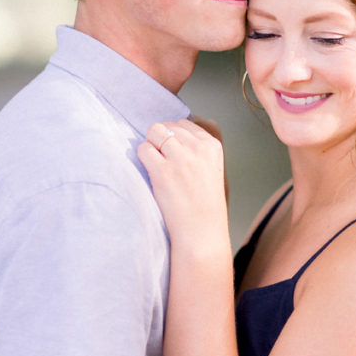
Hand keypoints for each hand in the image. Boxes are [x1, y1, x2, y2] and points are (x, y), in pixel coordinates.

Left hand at [138, 119, 228, 248]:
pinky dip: (143, 157)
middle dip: (160, 140)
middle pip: (166, 126)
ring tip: (156, 165)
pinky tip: (151, 172)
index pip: (184, 124)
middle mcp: (197, 149)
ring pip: (154, 132)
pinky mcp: (163, 172)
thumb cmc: (203, 204)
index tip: (173, 154)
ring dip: (150, 146)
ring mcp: (180, 159)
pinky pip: (143, 149)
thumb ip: (196, 149)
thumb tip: (168, 132)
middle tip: (163, 161)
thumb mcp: (211, 170)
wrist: (201, 232)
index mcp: (212, 146)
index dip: (173, 137)